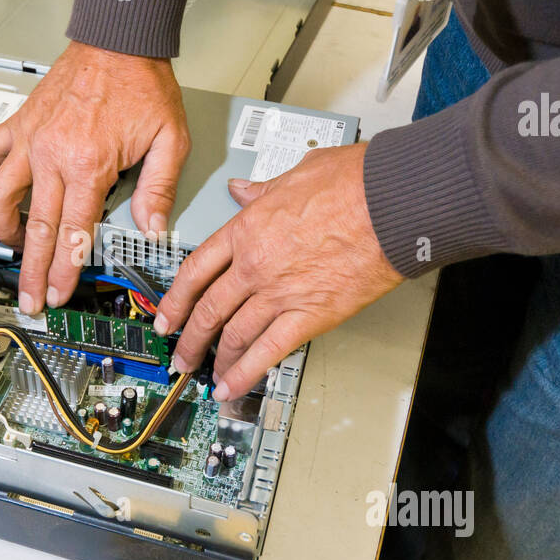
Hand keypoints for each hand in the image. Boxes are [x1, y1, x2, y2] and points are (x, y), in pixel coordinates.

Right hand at [0, 41, 190, 314]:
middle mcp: (52, 154)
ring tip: (13, 246)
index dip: (64, 270)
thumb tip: (153, 229)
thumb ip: (159, 189)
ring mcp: (31, 139)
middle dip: (32, 269)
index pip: (73, 232)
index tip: (58, 293)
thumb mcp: (170, 139)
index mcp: (89, 164)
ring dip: (4, 227)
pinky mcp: (20, 122)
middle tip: (29, 297)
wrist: (119, 39)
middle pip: (36, 226)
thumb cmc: (144, 82)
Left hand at [154, 144, 402, 400]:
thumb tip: (244, 189)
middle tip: (181, 356)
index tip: (167, 315)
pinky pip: (268, 351)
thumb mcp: (296, 174)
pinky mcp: (310, 315)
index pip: (196, 270)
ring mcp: (280, 293)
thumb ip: (262, 190)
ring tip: (208, 377)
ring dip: (216, 360)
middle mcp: (255, 264)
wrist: (392, 203)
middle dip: (190, 338)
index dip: (176, 298)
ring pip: (233, 335)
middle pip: (208, 309)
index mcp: (247, 229)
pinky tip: (233, 386)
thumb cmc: (355, 183)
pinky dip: (246, 372)